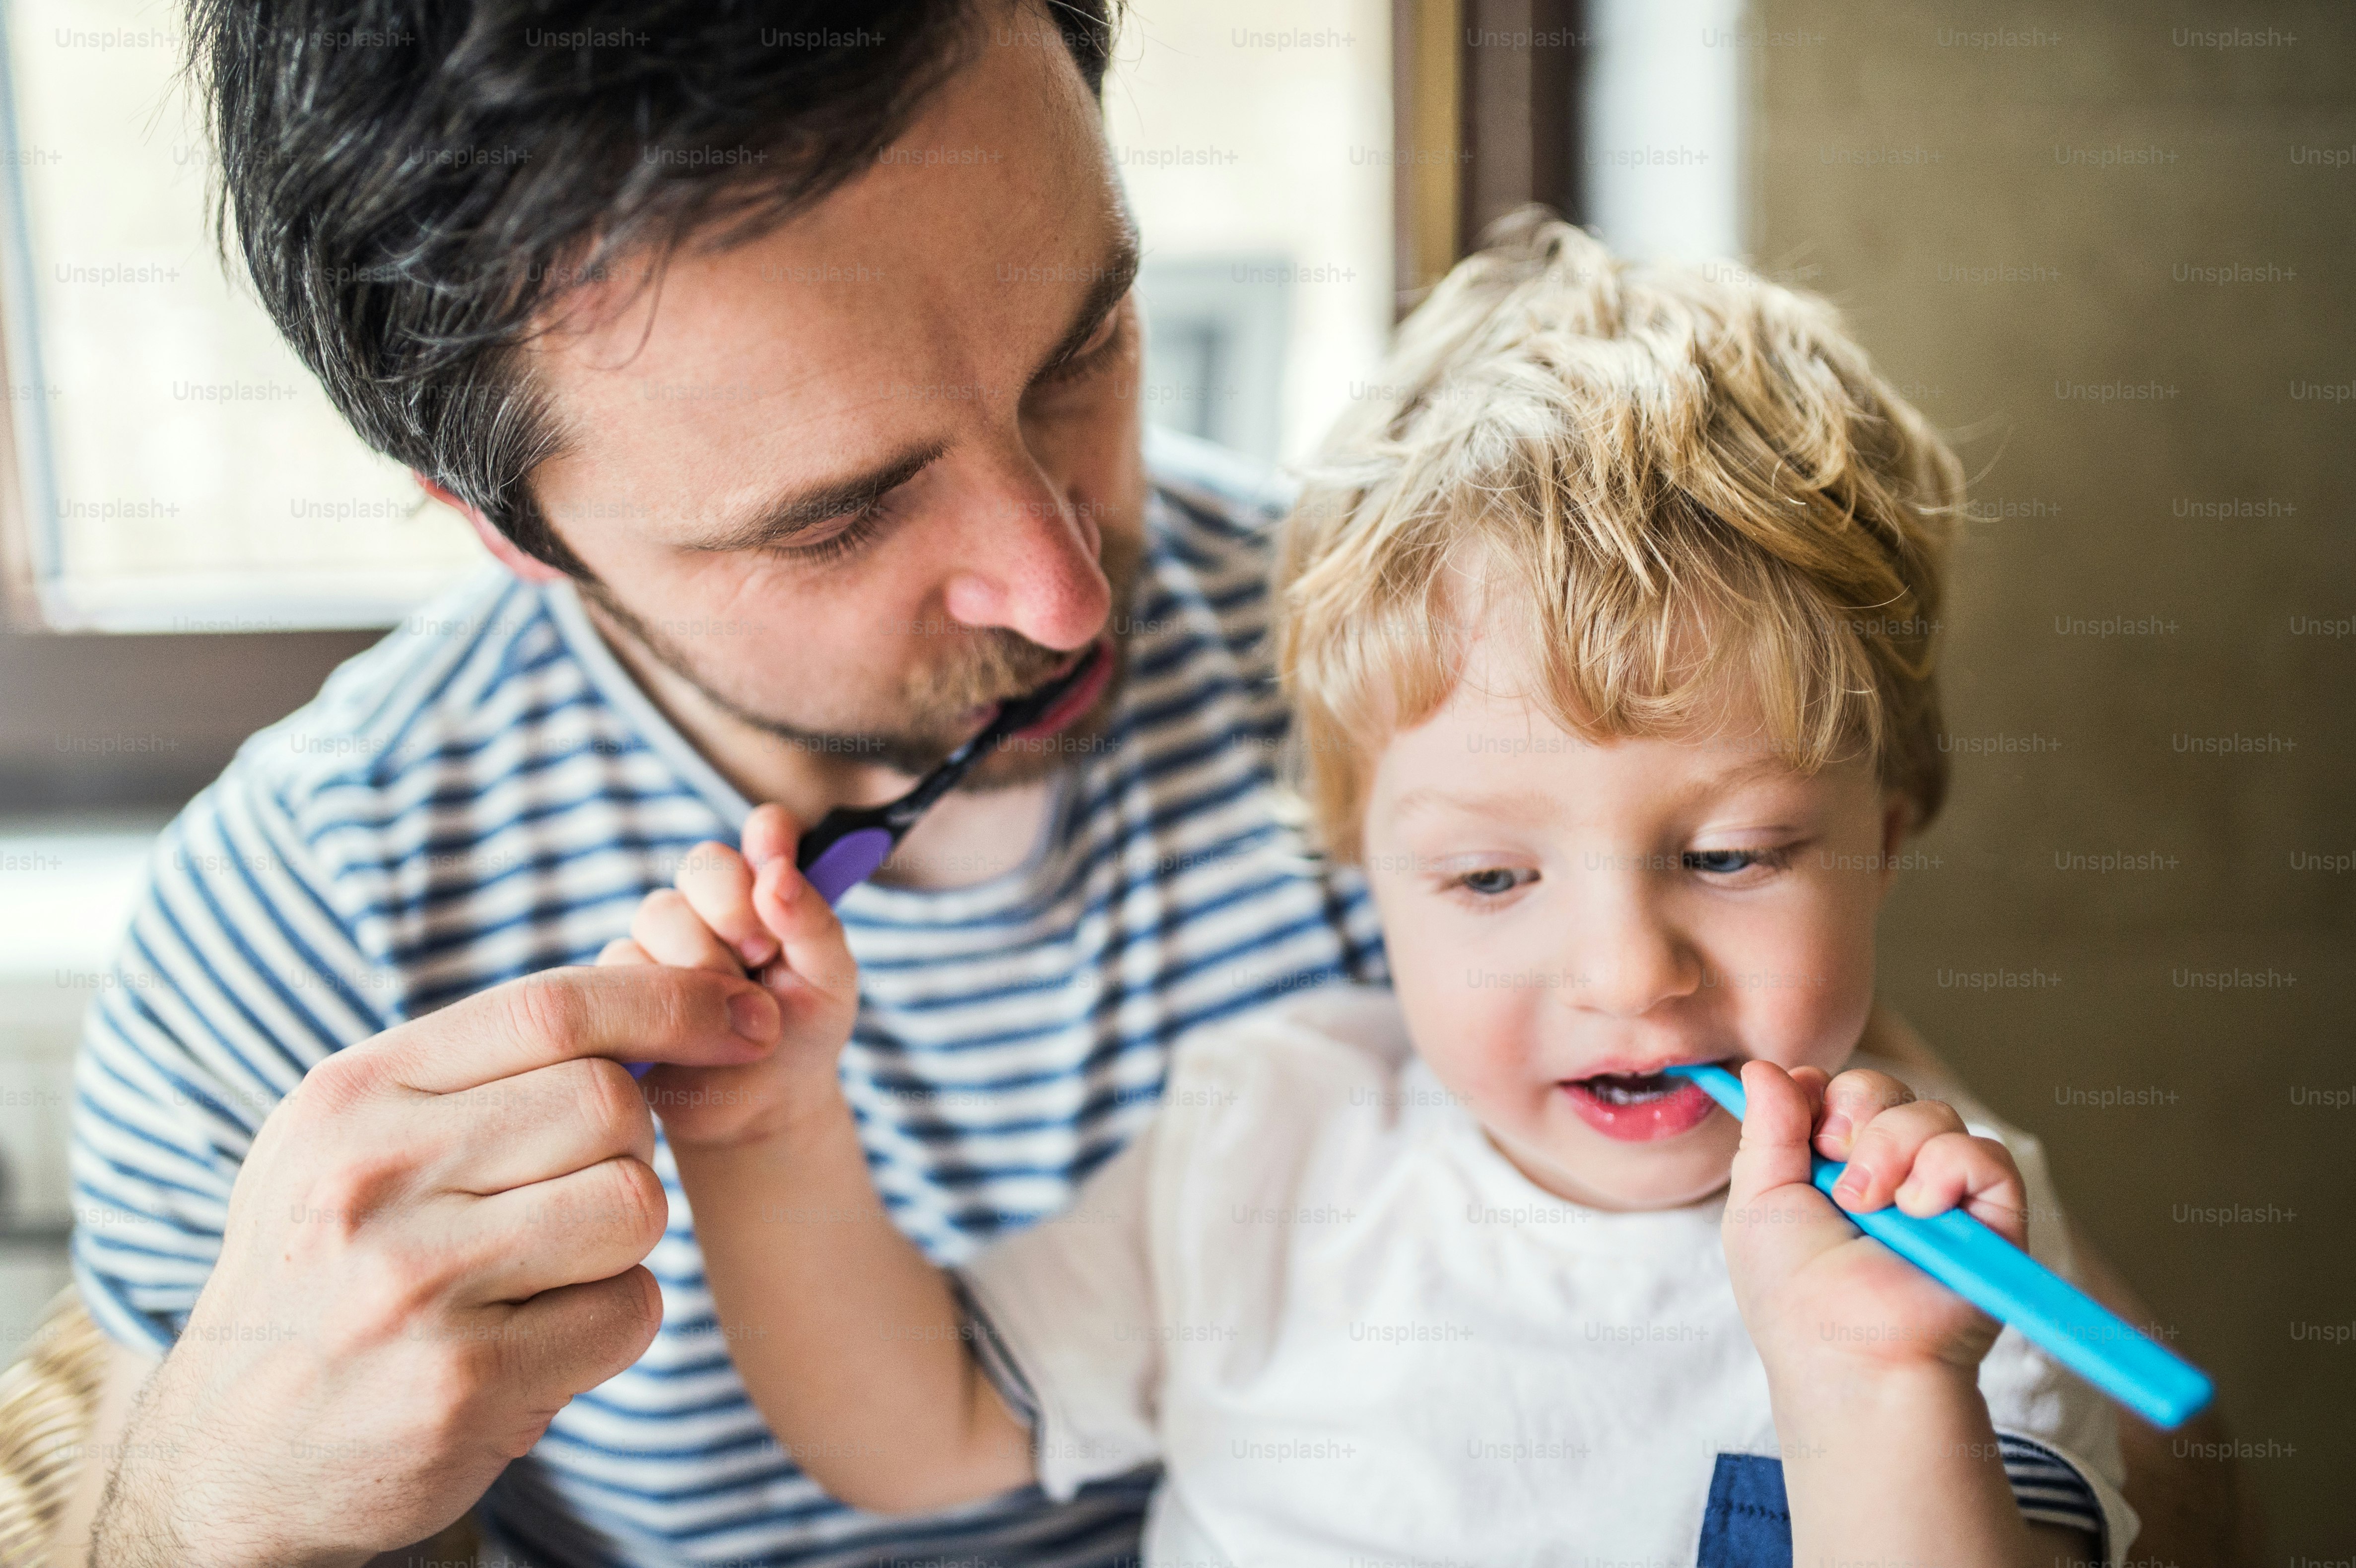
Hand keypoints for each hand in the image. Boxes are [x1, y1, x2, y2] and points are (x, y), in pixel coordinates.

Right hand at [97, 964, 782, 1566]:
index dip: (673, 1000)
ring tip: (549, 1268)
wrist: (235, 1454)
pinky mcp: (467, 1383)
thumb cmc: (329, 1271)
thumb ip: (482, 1072)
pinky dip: (615, 1323)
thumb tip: (663, 1006)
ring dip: (626, 1237)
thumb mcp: (355, 1144)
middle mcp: (373, 1178)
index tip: (745, 1013)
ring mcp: (416, 1283)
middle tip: (574, 1189)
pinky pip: (630, 1310)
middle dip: (630, 1141)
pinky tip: (541, 1340)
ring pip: (634, 1203)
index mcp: (352, 1097)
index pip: (553, 1006)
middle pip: (609, 1103)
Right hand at [598, 802, 859, 1149]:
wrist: (761, 1108)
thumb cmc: (802, 1036)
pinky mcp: (621, 980)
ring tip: (733, 1013)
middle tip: (762, 957)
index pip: (765, 831)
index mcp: (767, 888)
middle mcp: (710, 903)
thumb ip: (813, 922)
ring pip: (659, 913)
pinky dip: (659, 996)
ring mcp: (661, 939)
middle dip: (734, 907)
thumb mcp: (830, 982)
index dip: (770, 840)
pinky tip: (689, 1030)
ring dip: (701, 962)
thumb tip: (777, 873)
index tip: (779, 878)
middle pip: (703, 864)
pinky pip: (621, 965)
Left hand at [1721, 1062, 2028, 1386]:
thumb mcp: (1758, 1203)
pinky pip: (1985, 1153)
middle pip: (1882, 1088)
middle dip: (1853, 1111)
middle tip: (1836, 1165)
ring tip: (1873, 1207)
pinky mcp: (1991, 1217)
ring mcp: (1941, 1194)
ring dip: (1893, 1148)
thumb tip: (1763, 1067)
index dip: (1818, 1092)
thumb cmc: (1795, 1294)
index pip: (1834, 1090)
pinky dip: (1947, 1169)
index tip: (1805, 1126)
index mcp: (1831, 1168)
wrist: (1848, 1353)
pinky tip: (1920, 1210)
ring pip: (1933, 1112)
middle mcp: (1889, 1174)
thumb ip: (1764, 1129)